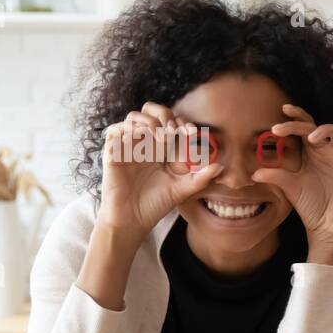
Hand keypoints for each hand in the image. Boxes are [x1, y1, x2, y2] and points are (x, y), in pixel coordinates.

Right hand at [98, 102, 221, 241]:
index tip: (192, 132)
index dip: (182, 123)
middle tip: (176, 131)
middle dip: (165, 116)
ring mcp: (128, 146)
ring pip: (134, 118)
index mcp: (162, 148)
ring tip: (163, 138)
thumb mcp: (183, 190)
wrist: (133, 220)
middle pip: (151, 112)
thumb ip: (201, 178)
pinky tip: (143, 142)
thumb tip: (220, 166)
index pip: (171, 124)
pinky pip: (115, 131)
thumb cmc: (156, 204)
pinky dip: (128, 130)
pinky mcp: (112, 153)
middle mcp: (145, 143)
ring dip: (149, 122)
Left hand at [255, 105, 332, 261]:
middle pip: (315, 126)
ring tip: (310, 139)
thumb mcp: (290, 188)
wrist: (327, 226)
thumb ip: (276, 176)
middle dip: (299, 123)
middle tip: (282, 127)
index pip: (301, 130)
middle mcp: (326, 151)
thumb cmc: (310, 206)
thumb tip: (254, 173)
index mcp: (310, 154)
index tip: (278, 118)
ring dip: (324, 129)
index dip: (291, 121)